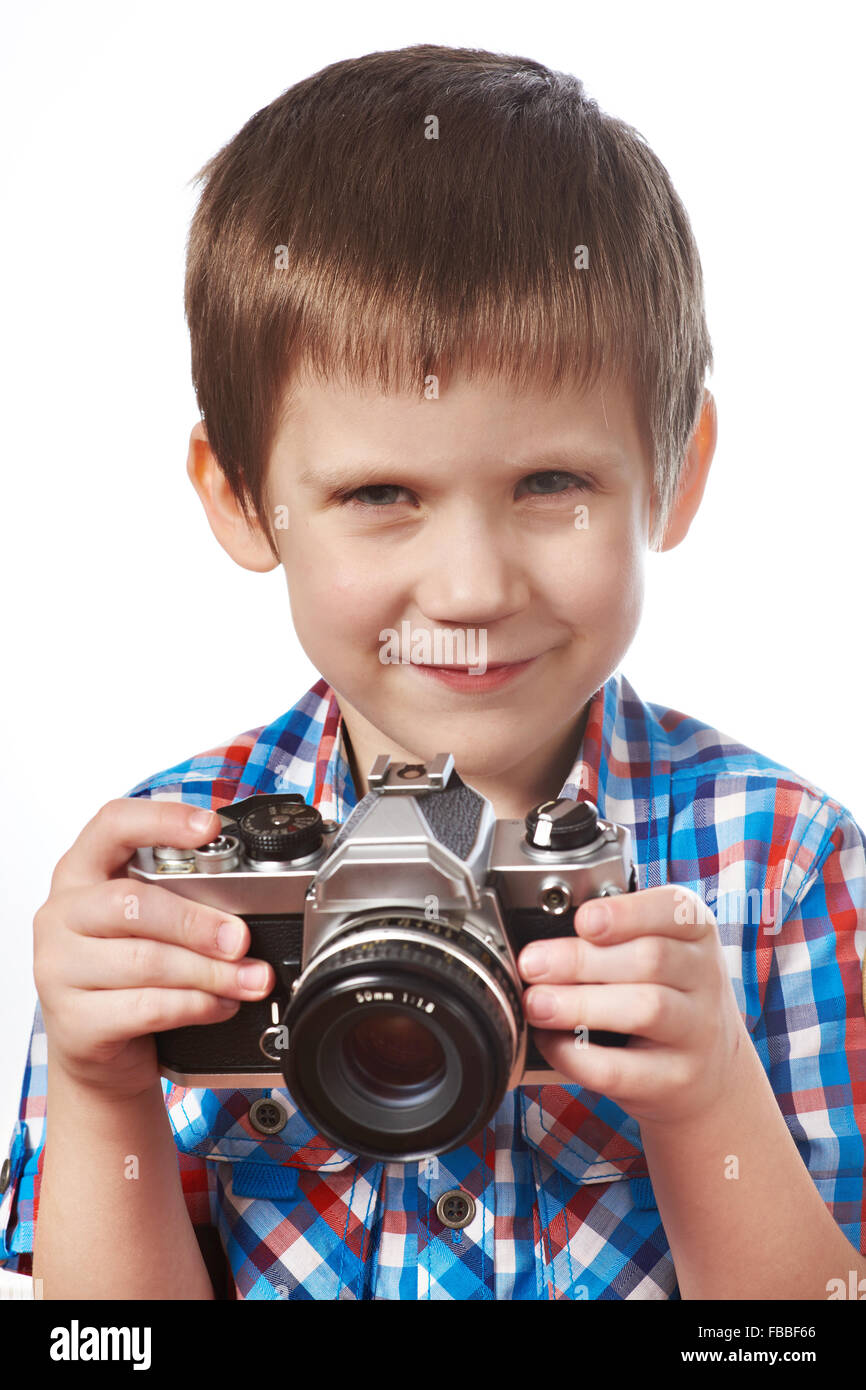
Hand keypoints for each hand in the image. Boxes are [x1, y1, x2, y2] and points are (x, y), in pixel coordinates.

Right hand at [34, 798, 275, 1101]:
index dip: (162, 820)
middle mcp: (62, 914)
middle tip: (241, 938)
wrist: (98, 1053)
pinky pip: (147, 1007)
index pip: (113, 825)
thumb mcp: (145, 924)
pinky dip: (196, 1005)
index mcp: (80, 873)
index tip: (208, 828)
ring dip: (210, 971)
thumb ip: (180, 899)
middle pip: (132, 903)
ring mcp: (59, 969)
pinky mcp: (74, 1021)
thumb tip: (246, 904)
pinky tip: (220, 1004)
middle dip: (198, 921)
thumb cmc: (125, 975)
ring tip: (248, 979)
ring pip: (145, 960)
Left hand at [517, 885, 746, 1127]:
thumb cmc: (666, 995)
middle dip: (580, 960)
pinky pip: (622, 1069)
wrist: (712, 1073)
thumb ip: (611, 938)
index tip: (582, 920)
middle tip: (532, 964)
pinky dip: (577, 1055)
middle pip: (650, 959)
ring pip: (646, 1009)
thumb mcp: (657, 950)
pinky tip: (550, 1042)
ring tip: (536, 1004)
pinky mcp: (675, 1080)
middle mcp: (704, 978)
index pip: (675, 909)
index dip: (627, 913)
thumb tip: (542, 944)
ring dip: (579, 1005)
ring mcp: (696, 1032)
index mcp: (696, 933)